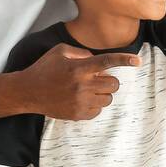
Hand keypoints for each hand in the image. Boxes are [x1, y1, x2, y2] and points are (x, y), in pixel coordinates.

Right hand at [18, 43, 140, 119]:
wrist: (27, 92)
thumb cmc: (44, 69)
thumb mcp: (60, 51)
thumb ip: (81, 53)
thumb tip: (96, 59)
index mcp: (79, 68)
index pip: (107, 62)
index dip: (124, 60)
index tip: (138, 61)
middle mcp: (82, 85)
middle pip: (114, 84)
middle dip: (108, 81)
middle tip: (96, 80)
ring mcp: (81, 101)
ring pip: (108, 99)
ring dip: (102, 94)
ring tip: (87, 90)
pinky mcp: (78, 114)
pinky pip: (98, 110)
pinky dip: (94, 105)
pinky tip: (81, 100)